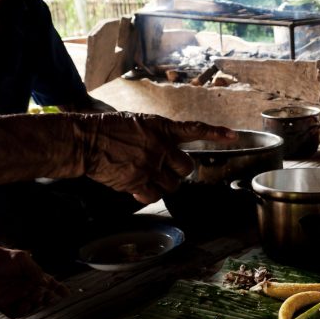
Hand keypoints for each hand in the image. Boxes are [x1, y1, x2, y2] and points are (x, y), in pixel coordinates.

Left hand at [0, 243, 67, 316]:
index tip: (65, 293)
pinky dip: (22, 311)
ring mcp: (13, 295)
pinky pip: (15, 312)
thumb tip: (46, 282)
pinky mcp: (1, 303)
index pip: (47, 283)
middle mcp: (23, 286)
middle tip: (48, 297)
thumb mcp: (21, 258)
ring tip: (35, 298)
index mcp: (29, 274)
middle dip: (47, 298)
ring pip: (30, 306)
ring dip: (35, 304)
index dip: (57, 288)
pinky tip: (24, 305)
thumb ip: (34, 271)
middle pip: (41, 296)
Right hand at [77, 113, 236, 203]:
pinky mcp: (137, 181)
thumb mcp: (138, 123)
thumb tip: (167, 150)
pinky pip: (154, 195)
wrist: (86, 140)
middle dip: (179, 171)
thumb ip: (157, 136)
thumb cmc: (108, 129)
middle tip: (165, 169)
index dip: (216, 133)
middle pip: (187, 167)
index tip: (233, 136)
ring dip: (164, 184)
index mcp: (162, 128)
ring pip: (173, 185)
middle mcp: (160, 147)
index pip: (195, 130)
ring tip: (148, 177)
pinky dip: (149, 194)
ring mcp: (150, 166)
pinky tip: (138, 186)